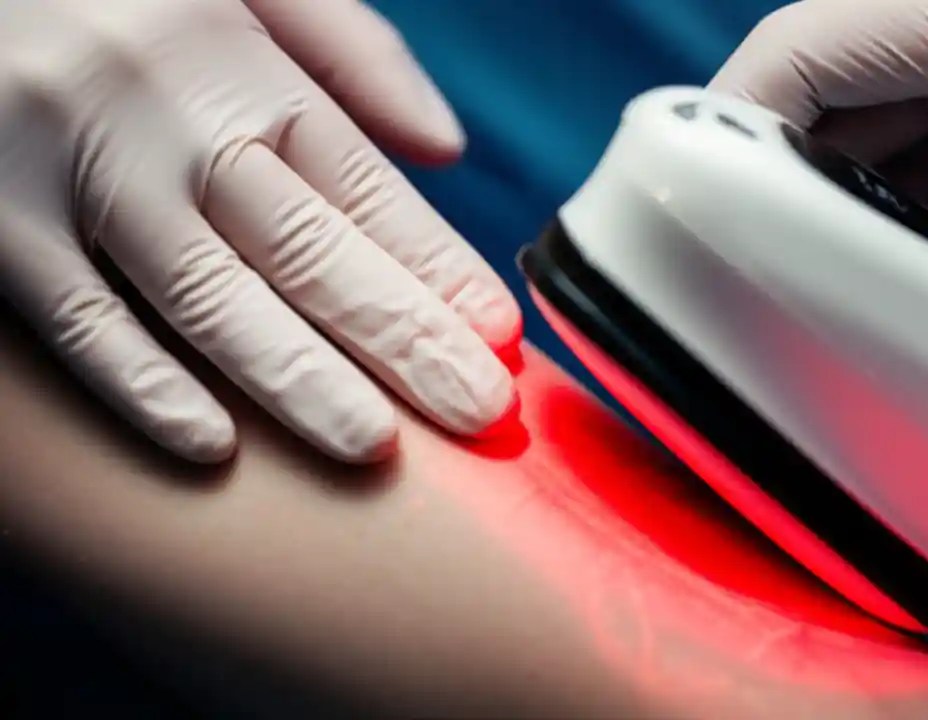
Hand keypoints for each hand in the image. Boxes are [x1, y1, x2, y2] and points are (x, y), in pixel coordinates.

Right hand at [0, 0, 521, 463]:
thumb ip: (347, 49)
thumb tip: (444, 146)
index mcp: (237, 58)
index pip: (364, 187)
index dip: (437, 266)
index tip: (498, 333)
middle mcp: (167, 112)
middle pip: (309, 247)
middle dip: (403, 337)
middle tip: (478, 409)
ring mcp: (74, 166)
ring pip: (207, 294)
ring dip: (298, 379)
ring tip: (374, 448)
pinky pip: (72, 315)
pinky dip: (139, 383)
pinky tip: (210, 447)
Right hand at [712, 0, 927, 459]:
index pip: (802, 51)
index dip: (726, 126)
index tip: (678, 219)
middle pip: (828, 111)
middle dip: (783, 202)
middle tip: (745, 303)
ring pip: (885, 152)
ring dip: (857, 234)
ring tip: (825, 323)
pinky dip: (927, 245)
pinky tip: (926, 312)